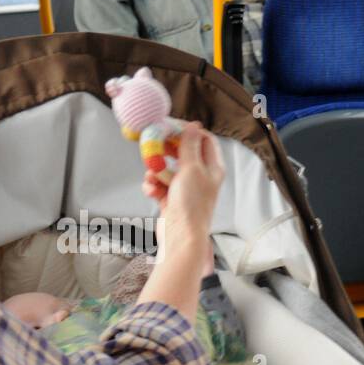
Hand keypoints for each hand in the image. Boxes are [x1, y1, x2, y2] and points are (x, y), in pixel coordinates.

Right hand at [143, 123, 224, 254]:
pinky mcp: (172, 200)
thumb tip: (193, 125)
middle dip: (166, 152)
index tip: (170, 127)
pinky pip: (160, 186)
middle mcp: (201, 177)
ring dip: (156, 172)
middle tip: (154, 147)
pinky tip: (151, 192)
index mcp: (212, 167)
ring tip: (152, 178)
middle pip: (183, 153)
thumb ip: (190, 145)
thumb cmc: (191, 204)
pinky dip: (153, 187)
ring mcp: (186, 189)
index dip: (188, 132)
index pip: (204, 140)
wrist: (180, 238)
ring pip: (167, 170)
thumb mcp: (191, 168)